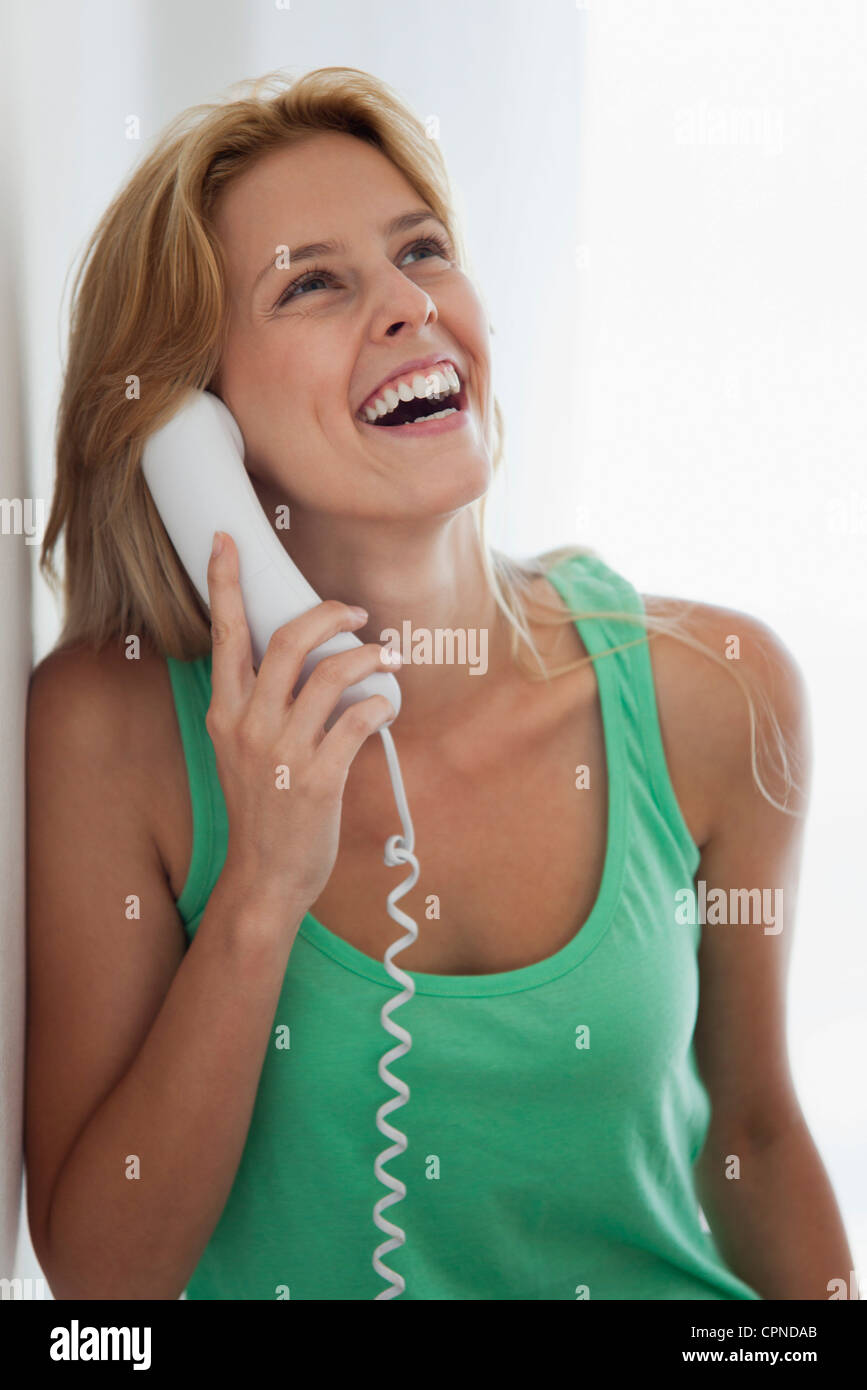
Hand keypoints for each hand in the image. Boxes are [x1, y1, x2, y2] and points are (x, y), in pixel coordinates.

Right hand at [204, 531, 398, 910]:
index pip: (224, 633)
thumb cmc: (262, 807)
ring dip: (369, 656)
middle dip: (330, 612)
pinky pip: (358, 719)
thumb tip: (300, 656)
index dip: (225, 582)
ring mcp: (284, 752)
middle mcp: (249, 725)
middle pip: (289, 639)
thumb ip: (257, 703)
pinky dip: (379, 705)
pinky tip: (386, 707)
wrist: (266, 875)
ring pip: (331, 673)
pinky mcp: (320, 778)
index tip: (226, 540)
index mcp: (225, 712)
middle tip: (357, 613)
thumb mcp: (240, 750)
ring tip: (389, 659)